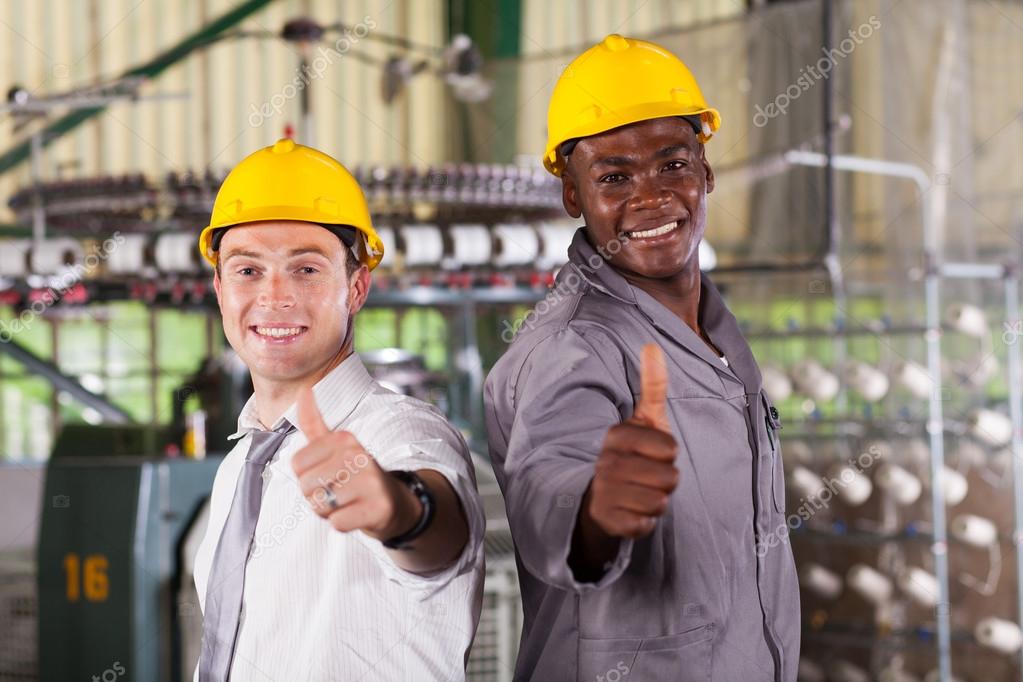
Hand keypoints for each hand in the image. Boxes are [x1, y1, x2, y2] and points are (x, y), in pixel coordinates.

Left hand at [291, 387, 419, 540]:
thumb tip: (304, 389)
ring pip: (320, 505)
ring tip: (349, 502)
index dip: (307, 476)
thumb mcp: (337, 446)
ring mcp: (371, 481)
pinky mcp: (378, 507)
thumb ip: (315, 421)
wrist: (397, 503)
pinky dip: (344, 523)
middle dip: (317, 496)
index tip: (329, 474)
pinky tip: (358, 513)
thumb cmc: (358, 475)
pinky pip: (337, 523)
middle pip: (306, 486)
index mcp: (345, 438)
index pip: (297, 464)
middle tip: (340, 491)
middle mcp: (359, 455)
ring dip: (329, 511)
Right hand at [585, 344, 678, 538]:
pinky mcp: (608, 521)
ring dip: (657, 501)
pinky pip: (647, 524)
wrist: (601, 498)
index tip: (650, 453)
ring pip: (660, 501)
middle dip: (666, 481)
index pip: (670, 448)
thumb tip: (652, 345)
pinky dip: (646, 522)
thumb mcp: (643, 419)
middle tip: (645, 477)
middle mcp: (606, 463)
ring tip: (639, 493)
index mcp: (616, 435)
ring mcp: (604, 492)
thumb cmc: (631, 455)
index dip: (668, 454)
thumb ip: (652, 385)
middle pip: (670, 477)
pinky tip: (631, 513)